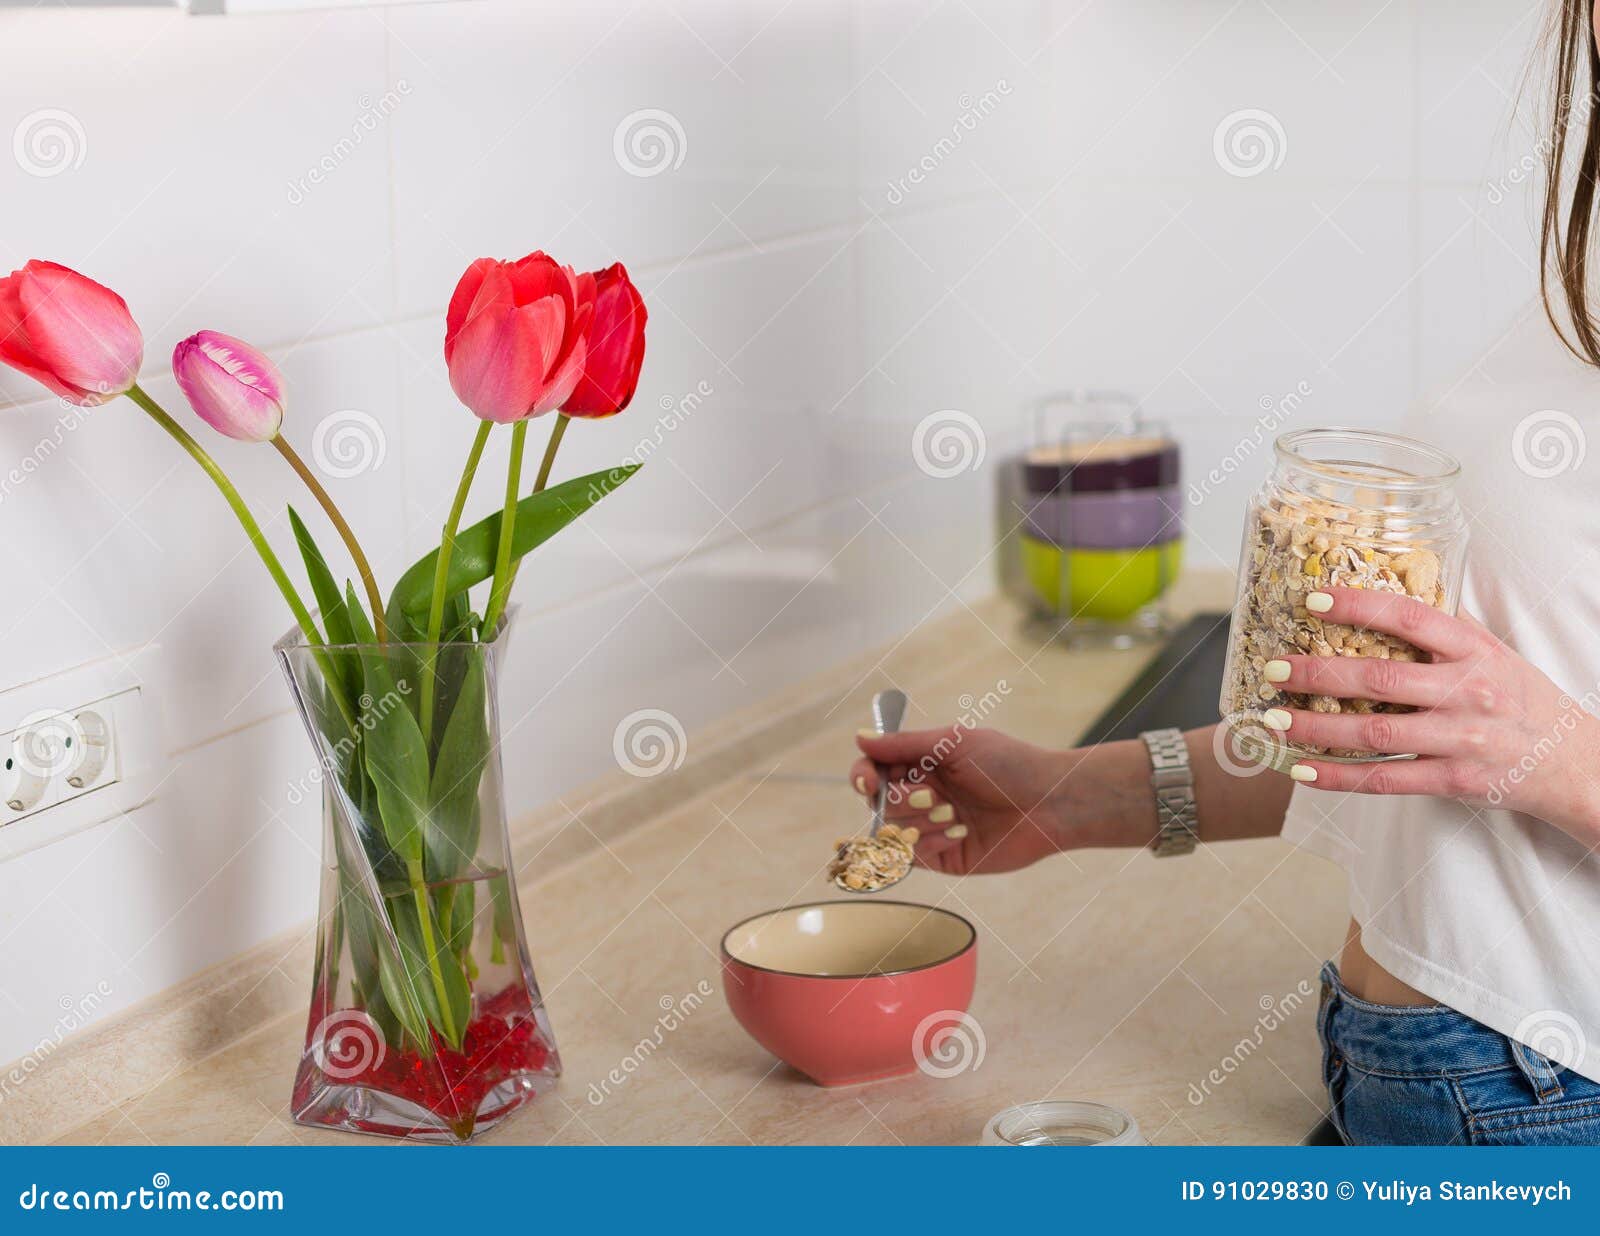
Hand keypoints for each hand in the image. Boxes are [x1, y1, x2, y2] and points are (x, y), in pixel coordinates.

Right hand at [849, 726, 1069, 874]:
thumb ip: (905, 744)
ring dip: (919, 821)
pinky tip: (959, 832)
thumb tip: (860, 736)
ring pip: (894, 830)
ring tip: (955, 815)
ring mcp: (933, 827)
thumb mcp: (955, 742)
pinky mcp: (945, 858)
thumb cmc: (1009, 764)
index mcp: (924, 764)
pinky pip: (914, 857)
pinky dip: (929, 844)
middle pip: (880, 802)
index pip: (874, 770)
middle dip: (902, 799)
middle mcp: (924, 795)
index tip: (868, 783)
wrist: (1050, 803)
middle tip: (933, 795)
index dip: (864, 777)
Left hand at [1261, 587, 1599, 845]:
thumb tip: (1390, 594)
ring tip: (1275, 720)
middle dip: (1319, 674)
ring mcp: (1460, 738)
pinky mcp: (1453, 780)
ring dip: (1318, 728)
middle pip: (1380, 681)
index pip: (1409, 618)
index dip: (1359, 606)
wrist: (1575, 763)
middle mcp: (1467, 692)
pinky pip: (1386, 779)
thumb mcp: (1495, 653)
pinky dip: (1340, 777)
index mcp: (1474, 651)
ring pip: (1375, 733)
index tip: (1313, 600)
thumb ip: (1446, 631)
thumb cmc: (1524, 700)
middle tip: (1274, 669)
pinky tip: (1303, 770)